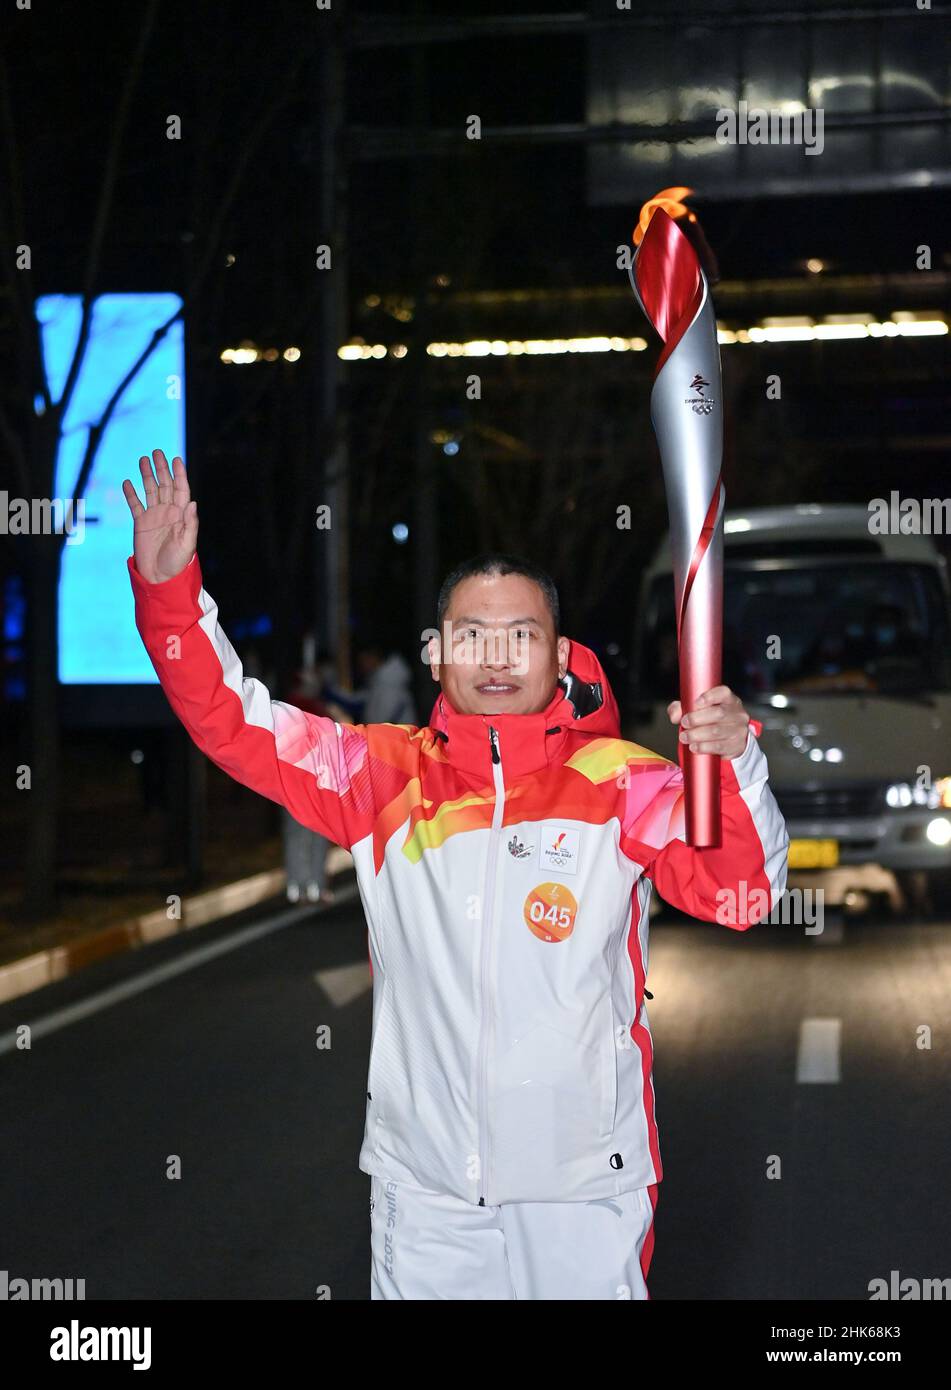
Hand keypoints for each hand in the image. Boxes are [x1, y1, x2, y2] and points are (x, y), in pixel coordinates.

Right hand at [122, 448, 197, 582]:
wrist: (159, 577)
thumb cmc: (177, 563)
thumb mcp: (187, 544)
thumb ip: (190, 524)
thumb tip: (191, 502)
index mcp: (181, 515)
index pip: (181, 490)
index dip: (179, 474)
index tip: (176, 459)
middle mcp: (168, 512)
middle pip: (165, 485)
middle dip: (162, 469)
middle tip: (157, 452)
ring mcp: (154, 516)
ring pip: (150, 491)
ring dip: (147, 475)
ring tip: (143, 459)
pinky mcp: (140, 523)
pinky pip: (135, 505)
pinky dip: (131, 494)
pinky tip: (128, 482)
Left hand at [667, 685, 749, 759]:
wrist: (731, 740)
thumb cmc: (713, 721)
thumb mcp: (699, 710)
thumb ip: (682, 708)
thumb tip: (675, 715)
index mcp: (729, 700)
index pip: (723, 693)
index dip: (710, 696)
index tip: (696, 702)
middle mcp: (737, 713)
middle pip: (718, 713)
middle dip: (697, 718)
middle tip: (684, 723)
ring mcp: (738, 730)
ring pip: (717, 731)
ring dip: (697, 735)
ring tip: (685, 737)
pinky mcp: (736, 745)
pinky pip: (719, 746)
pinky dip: (704, 747)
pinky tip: (694, 746)